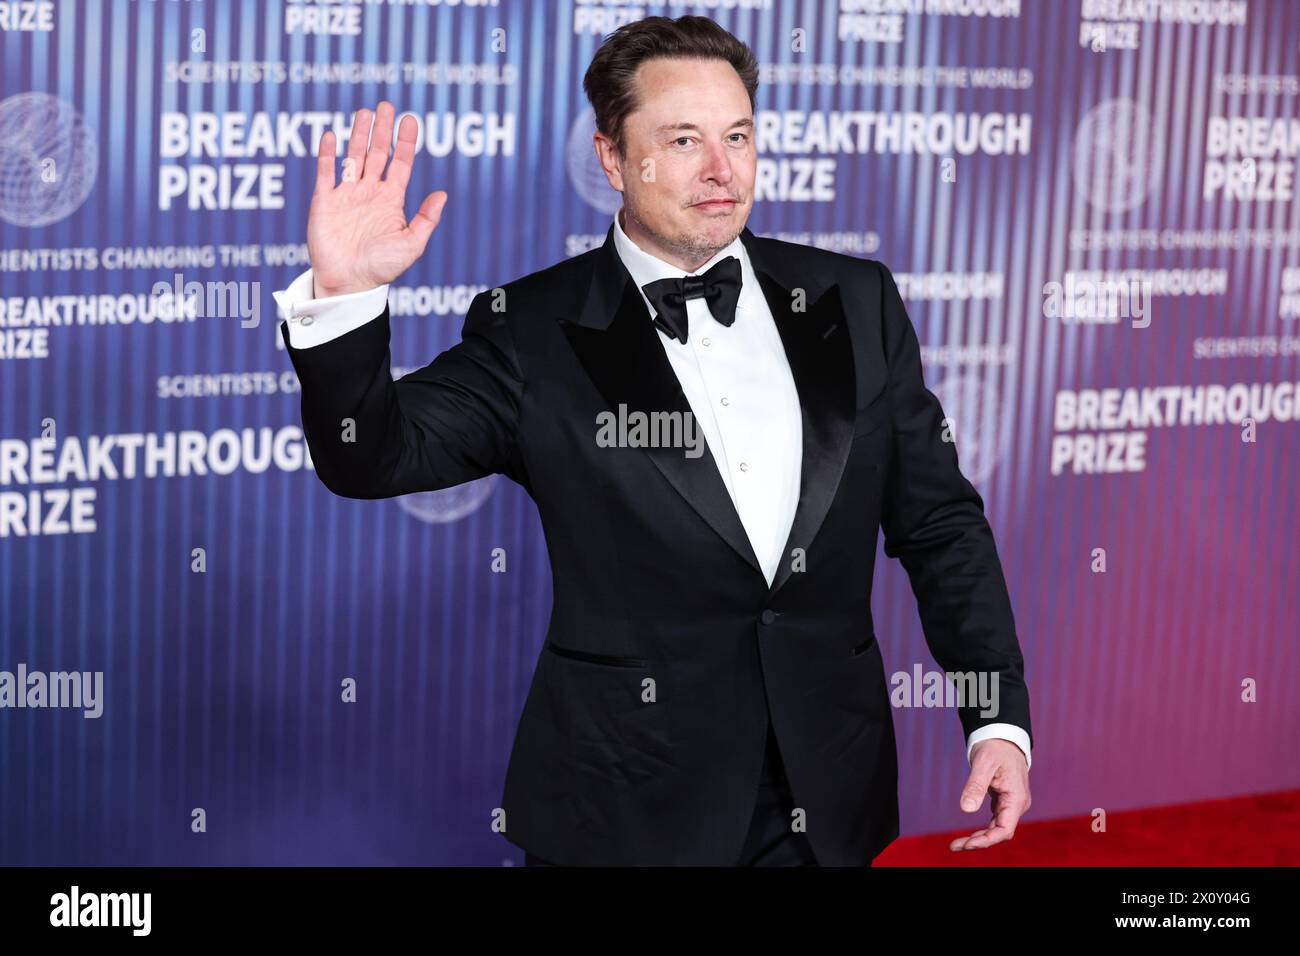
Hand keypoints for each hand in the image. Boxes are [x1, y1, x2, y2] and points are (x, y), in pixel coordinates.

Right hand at [307, 101, 447, 297]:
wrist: (349, 283)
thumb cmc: (382, 268)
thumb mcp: (411, 245)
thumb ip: (426, 219)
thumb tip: (443, 194)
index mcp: (391, 201)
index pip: (401, 164)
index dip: (406, 142)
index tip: (411, 120)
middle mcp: (370, 193)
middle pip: (377, 153)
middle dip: (382, 130)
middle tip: (387, 105)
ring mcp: (347, 194)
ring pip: (353, 156)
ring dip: (358, 135)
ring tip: (365, 112)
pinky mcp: (324, 201)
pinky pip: (325, 172)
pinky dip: (327, 153)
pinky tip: (330, 135)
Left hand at [949, 738, 1030, 850]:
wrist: (1002, 736)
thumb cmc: (995, 747)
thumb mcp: (984, 763)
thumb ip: (976, 786)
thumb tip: (966, 810)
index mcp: (1016, 798)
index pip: (1005, 829)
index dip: (987, 840)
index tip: (967, 844)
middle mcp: (1017, 804)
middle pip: (1000, 832)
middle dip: (979, 842)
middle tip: (954, 846)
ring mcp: (1011, 804)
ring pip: (997, 828)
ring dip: (979, 838)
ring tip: (957, 844)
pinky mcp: (1004, 801)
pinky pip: (995, 821)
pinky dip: (982, 829)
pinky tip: (968, 835)